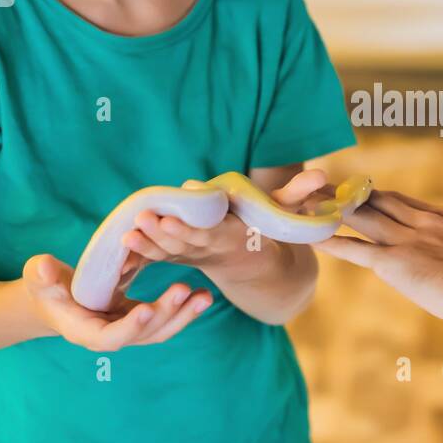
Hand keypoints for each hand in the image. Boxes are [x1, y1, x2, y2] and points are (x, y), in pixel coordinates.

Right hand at [20, 252, 211, 351]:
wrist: (58, 298)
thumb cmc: (46, 287)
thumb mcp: (39, 278)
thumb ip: (41, 274)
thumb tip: (43, 266)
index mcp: (84, 331)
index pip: (110, 337)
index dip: (129, 327)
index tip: (146, 310)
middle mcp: (110, 336)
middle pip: (143, 334)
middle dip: (165, 313)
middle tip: (183, 289)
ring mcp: (128, 331)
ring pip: (160, 330)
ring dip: (184, 315)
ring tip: (205, 296)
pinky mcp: (141, 321)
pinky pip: (166, 319)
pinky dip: (185, 310)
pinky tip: (203, 296)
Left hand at [118, 168, 329, 283]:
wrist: (257, 266)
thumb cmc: (269, 231)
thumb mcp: (283, 213)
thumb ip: (297, 194)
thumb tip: (320, 175)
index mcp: (234, 239)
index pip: (210, 235)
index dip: (189, 230)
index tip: (169, 219)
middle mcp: (212, 251)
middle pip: (185, 245)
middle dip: (162, 236)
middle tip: (140, 223)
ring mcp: (195, 258)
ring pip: (169, 254)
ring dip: (147, 245)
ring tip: (126, 236)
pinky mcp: (181, 257)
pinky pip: (159, 258)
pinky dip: (142, 253)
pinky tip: (122, 243)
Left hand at [313, 189, 442, 338]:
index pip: (402, 202)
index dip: (376, 196)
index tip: (358, 191)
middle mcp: (424, 221)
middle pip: (375, 201)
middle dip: (346, 193)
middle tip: (320, 185)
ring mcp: (409, 240)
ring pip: (361, 217)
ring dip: (330, 207)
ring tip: (305, 200)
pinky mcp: (397, 263)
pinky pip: (356, 248)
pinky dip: (330, 240)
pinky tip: (310, 235)